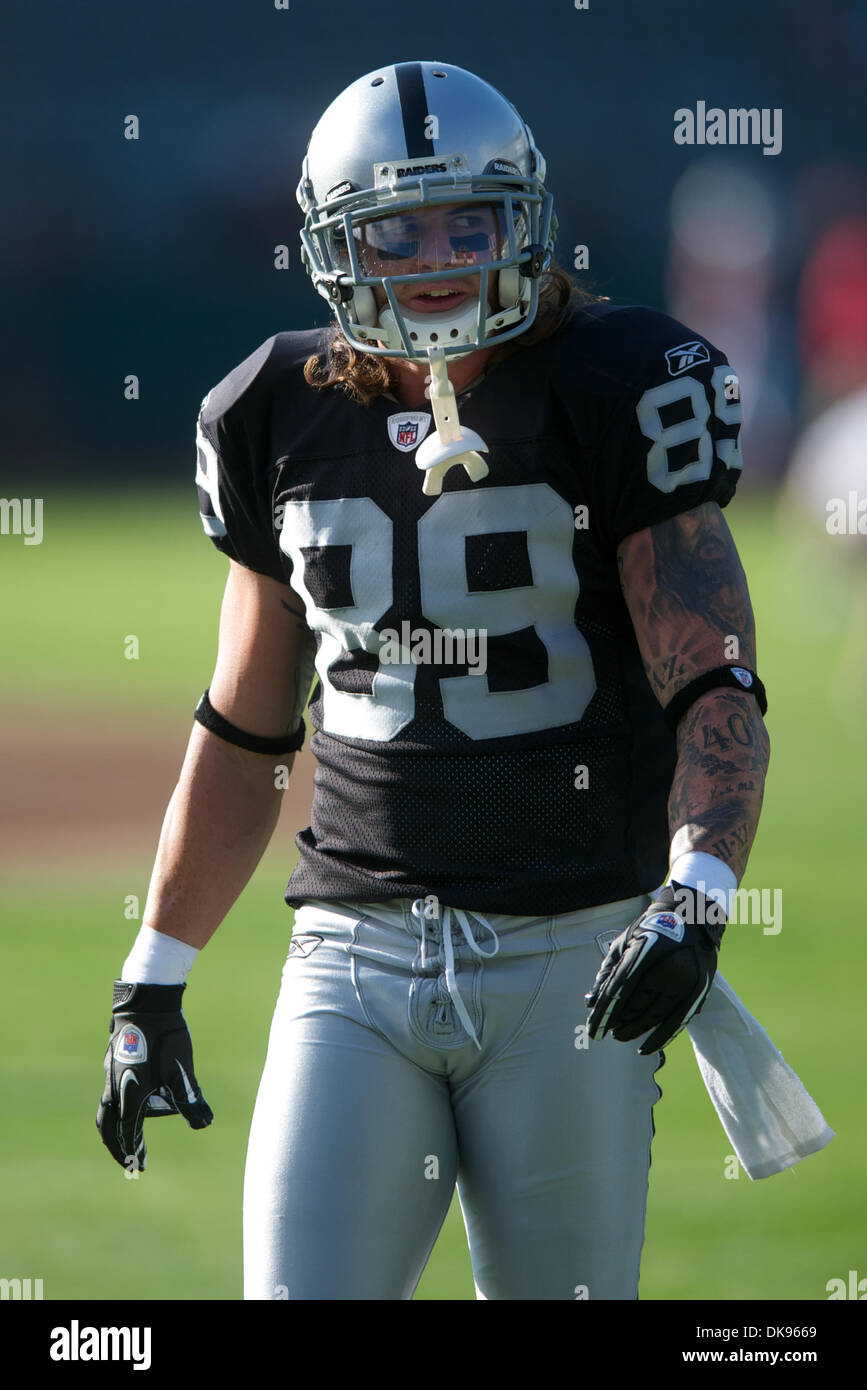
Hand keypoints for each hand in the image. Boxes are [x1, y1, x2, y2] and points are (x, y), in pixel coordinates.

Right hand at [96, 981, 212, 1173]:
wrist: (147, 1002)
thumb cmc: (166, 1035)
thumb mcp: (182, 1069)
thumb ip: (191, 1098)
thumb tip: (205, 1123)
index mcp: (129, 1094)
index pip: (128, 1133)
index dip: (133, 1151)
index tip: (140, 1166)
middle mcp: (114, 1088)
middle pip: (108, 1127)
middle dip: (117, 1146)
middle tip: (129, 1160)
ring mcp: (110, 1074)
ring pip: (105, 1111)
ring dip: (115, 1128)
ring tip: (129, 1138)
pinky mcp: (113, 1062)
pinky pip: (108, 1094)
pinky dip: (114, 1109)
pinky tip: (130, 1105)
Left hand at [584, 883, 724, 1054]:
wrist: (694, 915)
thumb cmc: (652, 927)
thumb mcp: (625, 941)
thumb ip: (608, 972)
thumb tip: (590, 1003)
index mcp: (644, 951)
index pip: (618, 990)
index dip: (604, 1014)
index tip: (592, 1031)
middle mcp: (667, 966)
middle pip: (636, 1005)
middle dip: (618, 1022)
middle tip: (607, 1033)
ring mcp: (685, 979)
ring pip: (656, 1015)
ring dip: (636, 1029)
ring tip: (621, 1036)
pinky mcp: (699, 989)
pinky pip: (678, 1020)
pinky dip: (661, 1036)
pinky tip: (647, 1047)